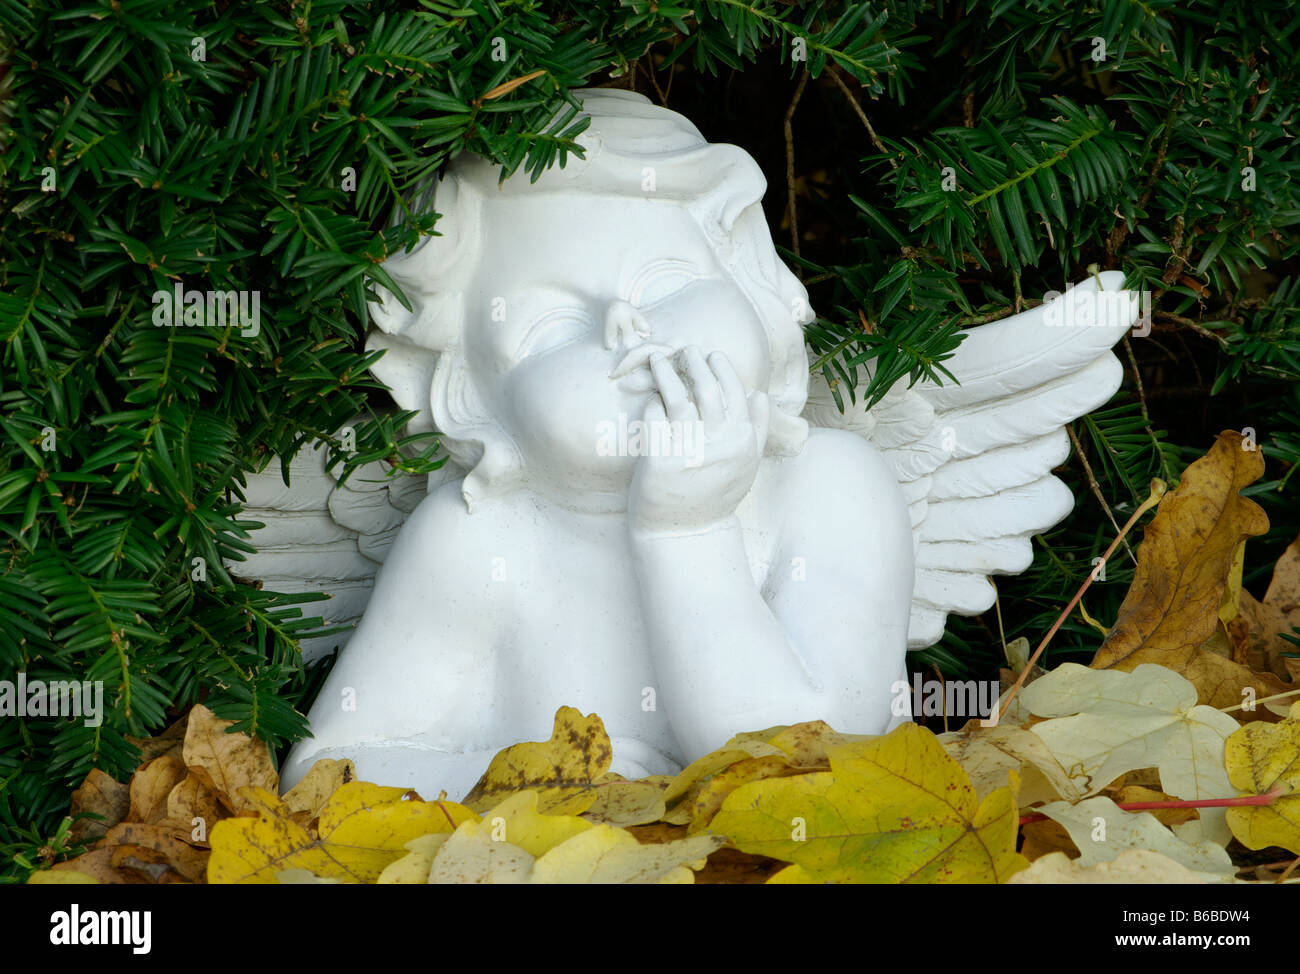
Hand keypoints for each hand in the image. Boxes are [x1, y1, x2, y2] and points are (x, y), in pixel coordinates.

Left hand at [628, 346, 768, 535]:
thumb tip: (758, 394)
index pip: (734, 390)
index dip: (721, 367)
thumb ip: (757, 429)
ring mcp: (688, 450)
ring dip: (666, 372)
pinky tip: (650, 397)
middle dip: (694, 361)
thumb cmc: (715, 496)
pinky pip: (654, 417)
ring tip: (659, 359)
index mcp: (742, 441)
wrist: (686, 533)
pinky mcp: (659, 459)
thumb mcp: (746, 466)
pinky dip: (652, 402)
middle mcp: (718, 443)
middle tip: (685, 350)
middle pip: (706, 387)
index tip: (712, 355)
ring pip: (676, 396)